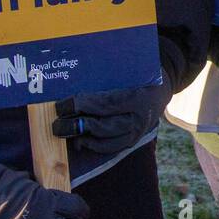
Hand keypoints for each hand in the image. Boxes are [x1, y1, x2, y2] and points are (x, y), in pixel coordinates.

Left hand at [53, 78, 171, 153]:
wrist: (161, 89)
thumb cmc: (140, 75)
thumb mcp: (128, 69)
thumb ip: (107, 75)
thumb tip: (74, 80)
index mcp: (139, 96)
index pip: (107, 103)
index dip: (83, 105)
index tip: (64, 104)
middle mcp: (140, 118)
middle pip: (105, 126)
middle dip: (77, 125)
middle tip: (58, 123)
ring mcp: (138, 132)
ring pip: (107, 141)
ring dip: (83, 138)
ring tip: (65, 132)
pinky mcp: (134, 140)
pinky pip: (112, 148)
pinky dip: (94, 146)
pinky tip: (80, 141)